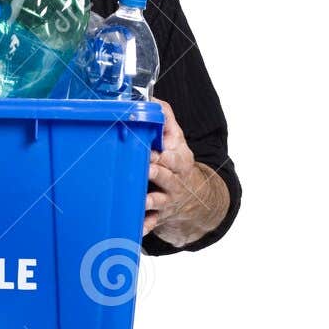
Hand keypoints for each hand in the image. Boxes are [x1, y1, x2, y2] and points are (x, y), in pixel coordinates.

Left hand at [144, 100, 229, 247]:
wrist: (193, 197)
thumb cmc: (177, 162)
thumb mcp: (177, 140)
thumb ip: (166, 120)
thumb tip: (151, 99)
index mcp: (179, 161)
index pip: (173, 156)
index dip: (164, 154)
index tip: (153, 150)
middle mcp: (174, 181)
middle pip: (165, 177)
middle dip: (156, 173)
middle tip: (146, 168)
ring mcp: (167, 200)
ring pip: (157, 201)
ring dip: (149, 200)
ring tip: (140, 200)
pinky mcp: (159, 216)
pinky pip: (151, 224)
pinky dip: (144, 227)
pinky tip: (136, 230)